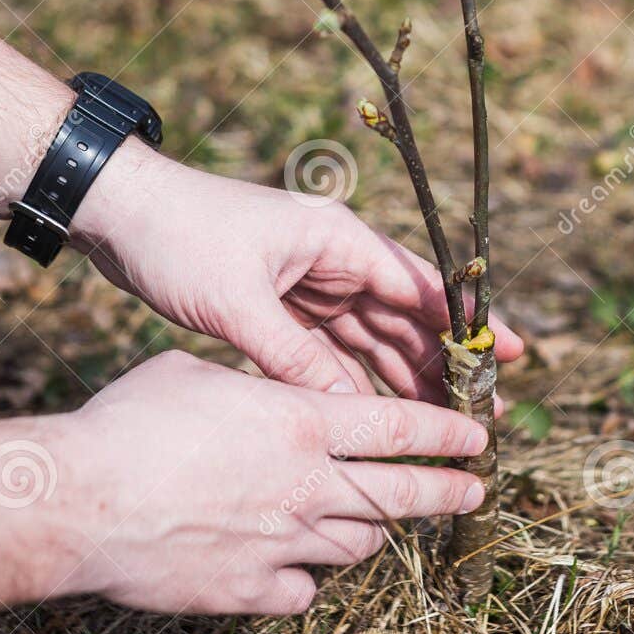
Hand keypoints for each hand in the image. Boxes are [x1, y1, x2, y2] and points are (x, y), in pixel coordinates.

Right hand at [52, 351, 487, 615]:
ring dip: (374, 532)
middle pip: (401, 494)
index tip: (479, 436)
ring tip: (380, 524)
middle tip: (476, 490)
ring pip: (358, 545)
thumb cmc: (129, 422)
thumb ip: (250, 385)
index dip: (448, 432)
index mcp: (300, 423)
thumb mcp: (199, 372)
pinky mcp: (250, 591)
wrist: (79, 501)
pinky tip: (297, 566)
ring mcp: (282, 544)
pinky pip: (303, 590)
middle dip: (448, 491)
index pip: (401, 427)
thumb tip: (262, 389)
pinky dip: (308, 577)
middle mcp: (305, 485)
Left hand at [73, 141, 522, 397]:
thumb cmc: (180, 239)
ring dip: (407, 373)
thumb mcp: (237, 304)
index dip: (470, 322)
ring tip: (447, 418)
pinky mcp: (280, 303)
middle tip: (488, 406)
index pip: (420, 284)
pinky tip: (381, 413)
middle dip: (446, 359)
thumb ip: (294, 359)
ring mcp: (308, 281)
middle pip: (405, 315)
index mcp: (338, 239)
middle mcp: (333, 258)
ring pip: (372, 335)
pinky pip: (332, 347)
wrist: (119, 215)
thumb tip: (349, 413)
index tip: (513, 354)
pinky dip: (355, 377)